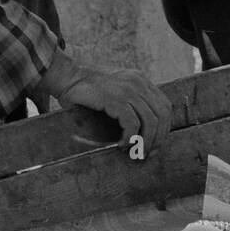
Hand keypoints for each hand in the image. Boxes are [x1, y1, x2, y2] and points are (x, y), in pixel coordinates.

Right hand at [38, 55, 171, 154]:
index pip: (164, 106)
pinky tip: (120, 144)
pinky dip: (129, 138)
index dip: (164, 129)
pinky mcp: (114, 98)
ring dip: (145, 142)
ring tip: (133, 152)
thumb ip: (128, 103)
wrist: (65, 75)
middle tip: (146, 154)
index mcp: (140, 81)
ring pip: (151, 121)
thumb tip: (140, 131)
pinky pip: (132, 123)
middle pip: (162, 115)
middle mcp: (138, 83)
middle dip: (157, 139)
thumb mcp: (114, 91)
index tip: (154, 146)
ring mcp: (127, 89)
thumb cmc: (85, 90)